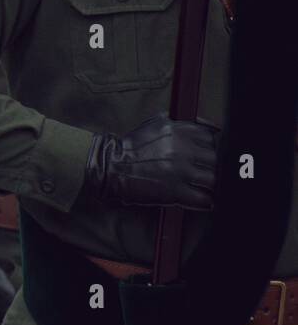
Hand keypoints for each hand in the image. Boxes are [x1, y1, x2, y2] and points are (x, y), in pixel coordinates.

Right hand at [84, 116, 217, 209]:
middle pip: (214, 159)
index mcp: (176, 131)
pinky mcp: (175, 191)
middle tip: (202, 172)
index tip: (204, 154)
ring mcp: (179, 171)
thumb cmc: (131, 147)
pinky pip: (204, 199)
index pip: (210, 137)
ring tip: (201, 186)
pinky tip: (199, 199)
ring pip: (213, 179)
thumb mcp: (153, 125)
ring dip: (209, 185)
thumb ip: (179, 123)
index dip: (208, 147)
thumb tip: (204, 125)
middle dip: (210, 166)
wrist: (111, 166)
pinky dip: (204, 201)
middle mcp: (181, 149)